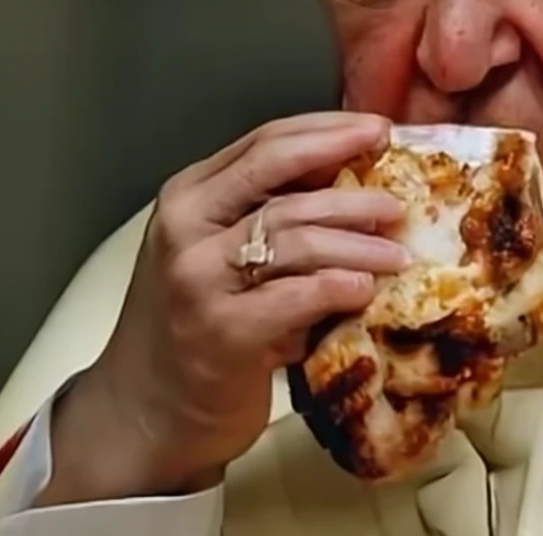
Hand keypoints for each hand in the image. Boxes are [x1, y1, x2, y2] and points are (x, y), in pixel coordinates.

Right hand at [36, 112, 406, 505]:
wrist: (144, 413)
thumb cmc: (195, 322)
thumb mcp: (219, 251)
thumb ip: (269, 210)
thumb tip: (355, 173)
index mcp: (189, 195)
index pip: (264, 142)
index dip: (327, 130)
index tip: (378, 128)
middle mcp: (187, 227)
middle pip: (278, 172)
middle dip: (346, 168)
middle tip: (397, 187)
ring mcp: (200, 278)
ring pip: (296, 233)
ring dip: (357, 240)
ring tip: (398, 252)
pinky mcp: (221, 332)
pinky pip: (296, 295)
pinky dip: (337, 286)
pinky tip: (365, 289)